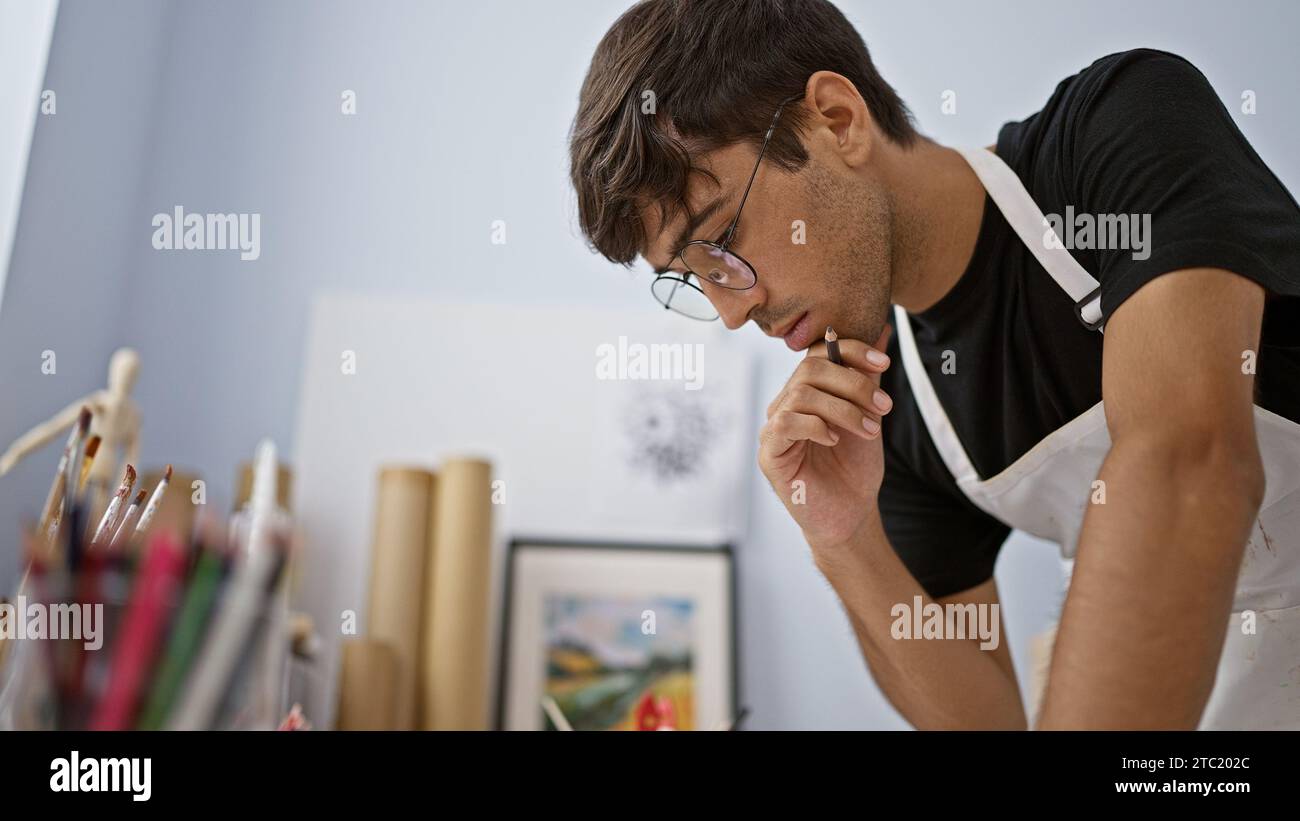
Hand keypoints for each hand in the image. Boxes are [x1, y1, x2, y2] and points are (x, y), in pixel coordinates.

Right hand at [759, 324, 892, 548]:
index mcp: (807, 391)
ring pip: (801, 394)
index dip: (850, 349)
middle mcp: (787, 403)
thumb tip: (883, 330)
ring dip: (843, 408)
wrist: (850, 513)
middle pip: (810, 369)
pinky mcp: (770, 454)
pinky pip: (785, 424)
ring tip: (869, 429)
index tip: (884, 362)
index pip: (818, 352)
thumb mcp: (868, 413)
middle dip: (853, 383)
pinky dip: (815, 426)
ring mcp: (775, 428)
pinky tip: (835, 440)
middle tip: (883, 406)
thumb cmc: (854, 466)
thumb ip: (869, 375)